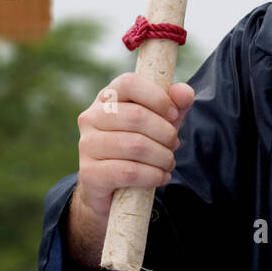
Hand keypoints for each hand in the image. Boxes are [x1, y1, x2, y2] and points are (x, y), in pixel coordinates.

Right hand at [65, 74, 195, 270]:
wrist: (110, 188)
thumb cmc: (138, 146)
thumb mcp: (160, 122)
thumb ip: (175, 104)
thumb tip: (184, 93)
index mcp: (107, 98)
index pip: (129, 83)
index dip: (157, 97)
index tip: (173, 114)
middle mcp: (91, 118)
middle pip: (136, 116)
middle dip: (165, 133)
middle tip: (174, 145)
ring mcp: (86, 145)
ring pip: (135, 145)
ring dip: (162, 157)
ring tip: (168, 163)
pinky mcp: (89, 173)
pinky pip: (129, 172)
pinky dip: (153, 176)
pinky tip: (161, 177)